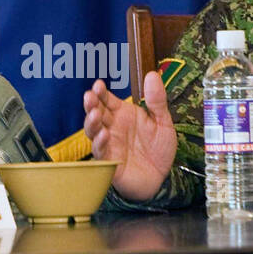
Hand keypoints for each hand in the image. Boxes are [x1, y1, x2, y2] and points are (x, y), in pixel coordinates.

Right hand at [83, 71, 176, 200]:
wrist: (161, 178)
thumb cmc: (159, 150)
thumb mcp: (163, 122)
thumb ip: (157, 100)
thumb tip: (152, 75)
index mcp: (123, 115)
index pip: (107, 100)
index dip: (101, 92)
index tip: (99, 84)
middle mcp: (112, 127)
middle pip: (96, 113)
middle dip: (91, 104)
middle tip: (90, 96)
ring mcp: (109, 144)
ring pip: (93, 131)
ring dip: (91, 122)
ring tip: (95, 114)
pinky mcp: (109, 162)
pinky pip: (101, 152)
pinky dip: (100, 143)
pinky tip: (104, 135)